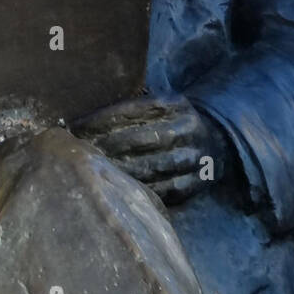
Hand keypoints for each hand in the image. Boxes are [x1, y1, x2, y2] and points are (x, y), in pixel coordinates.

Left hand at [71, 94, 220, 204]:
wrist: (219, 140)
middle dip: (105, 145)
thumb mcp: (161, 105)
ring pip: (152, 165)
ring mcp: (195, 157)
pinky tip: (118, 189)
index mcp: (176, 103)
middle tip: (78, 152)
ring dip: (119, 170)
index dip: (101, 119)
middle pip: (141, 137)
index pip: (133, 109)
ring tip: (92, 172)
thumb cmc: (173, 122)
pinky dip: (140, 190)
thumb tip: (82, 120)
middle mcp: (188, 128)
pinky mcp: (197, 183)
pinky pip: (165, 189)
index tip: (75, 127)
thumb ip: (132, 109)